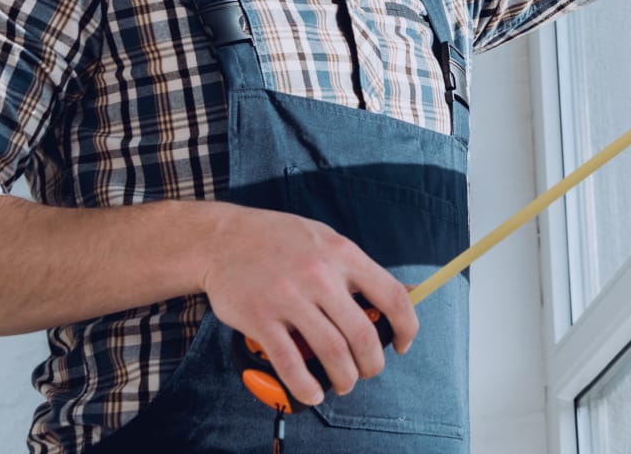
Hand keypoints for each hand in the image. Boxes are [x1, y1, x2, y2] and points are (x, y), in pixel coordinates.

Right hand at [199, 205, 417, 404]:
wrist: (224, 238)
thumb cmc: (279, 239)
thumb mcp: (326, 239)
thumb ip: (356, 267)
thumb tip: (399, 295)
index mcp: (343, 254)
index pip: (391, 296)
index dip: (406, 327)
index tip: (403, 344)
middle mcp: (320, 275)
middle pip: (362, 334)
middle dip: (372, 363)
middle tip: (368, 371)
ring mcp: (289, 297)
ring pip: (332, 352)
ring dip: (344, 378)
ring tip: (344, 383)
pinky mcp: (261, 318)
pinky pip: (290, 363)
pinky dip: (305, 385)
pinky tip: (312, 391)